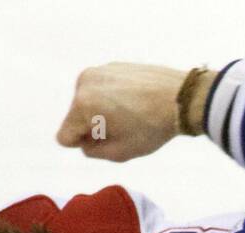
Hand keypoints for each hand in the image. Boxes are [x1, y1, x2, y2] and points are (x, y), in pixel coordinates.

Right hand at [56, 62, 189, 161]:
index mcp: (83, 105)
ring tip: (128, 116)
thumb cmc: (151, 128)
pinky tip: (132, 104)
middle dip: (91, 128)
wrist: (180, 97)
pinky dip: (110, 100)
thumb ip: (92, 152)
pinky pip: (100, 91)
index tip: (104, 141)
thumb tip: (85, 142)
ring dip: (100, 113)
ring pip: (87, 104)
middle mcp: (85, 83)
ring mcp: (98, 71)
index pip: (64, 137)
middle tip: (121, 129)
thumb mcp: (118, 154)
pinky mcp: (112, 66)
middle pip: (75, 118)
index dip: (83, 146)